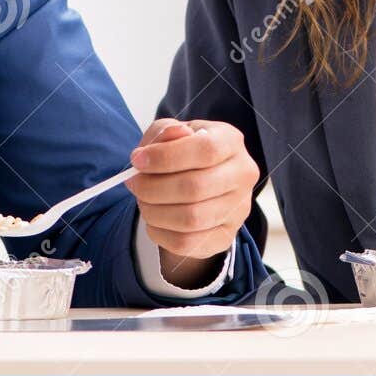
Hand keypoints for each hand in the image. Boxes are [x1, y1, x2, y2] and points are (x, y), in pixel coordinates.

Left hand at [128, 118, 258, 289]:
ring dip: (155, 212)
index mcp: (231, 142)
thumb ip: (164, 132)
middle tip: (133, 184)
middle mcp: (242, 175)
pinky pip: (188, 243)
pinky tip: (153, 220)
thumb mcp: (172, 133)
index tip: (138, 161)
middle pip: (196, 187)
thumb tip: (156, 146)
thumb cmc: (184, 153)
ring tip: (142, 201)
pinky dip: (161, 233)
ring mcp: (238, 209)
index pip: (205, 150)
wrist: (201, 181)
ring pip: (191, 219)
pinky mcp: (226, 236)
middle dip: (153, 187)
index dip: (166, 157)